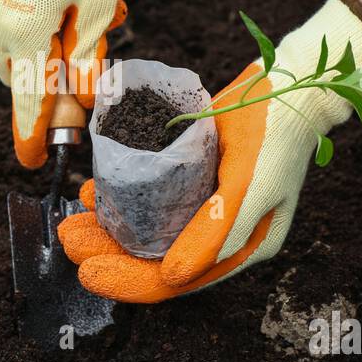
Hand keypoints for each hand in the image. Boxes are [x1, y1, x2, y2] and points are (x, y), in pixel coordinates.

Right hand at [0, 0, 126, 167]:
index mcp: (24, 29)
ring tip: (80, 2)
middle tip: (73, 70)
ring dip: (37, 32)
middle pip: (12, 67)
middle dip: (38, 76)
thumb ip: (88, 52)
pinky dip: (24, 2)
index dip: (31, 131)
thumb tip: (79, 95)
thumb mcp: (101, 0)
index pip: (26, 96)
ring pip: (6, 30)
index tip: (31, 160)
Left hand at [58, 0, 361, 301]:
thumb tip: (174, 277)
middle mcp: (222, 235)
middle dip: (109, 253)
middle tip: (69, 238)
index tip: (87, 272)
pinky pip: (152, 199)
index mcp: (242, 247)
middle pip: (156, 259)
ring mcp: (208, 207)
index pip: (176, 280)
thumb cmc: (277, 130)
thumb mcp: (250, 184)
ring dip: (109, 228)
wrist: (292, 79)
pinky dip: (122, 198)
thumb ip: (217, 232)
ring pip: (149, 231)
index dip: (129, 281)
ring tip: (73, 219)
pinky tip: (94, 191)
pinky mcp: (195, 178)